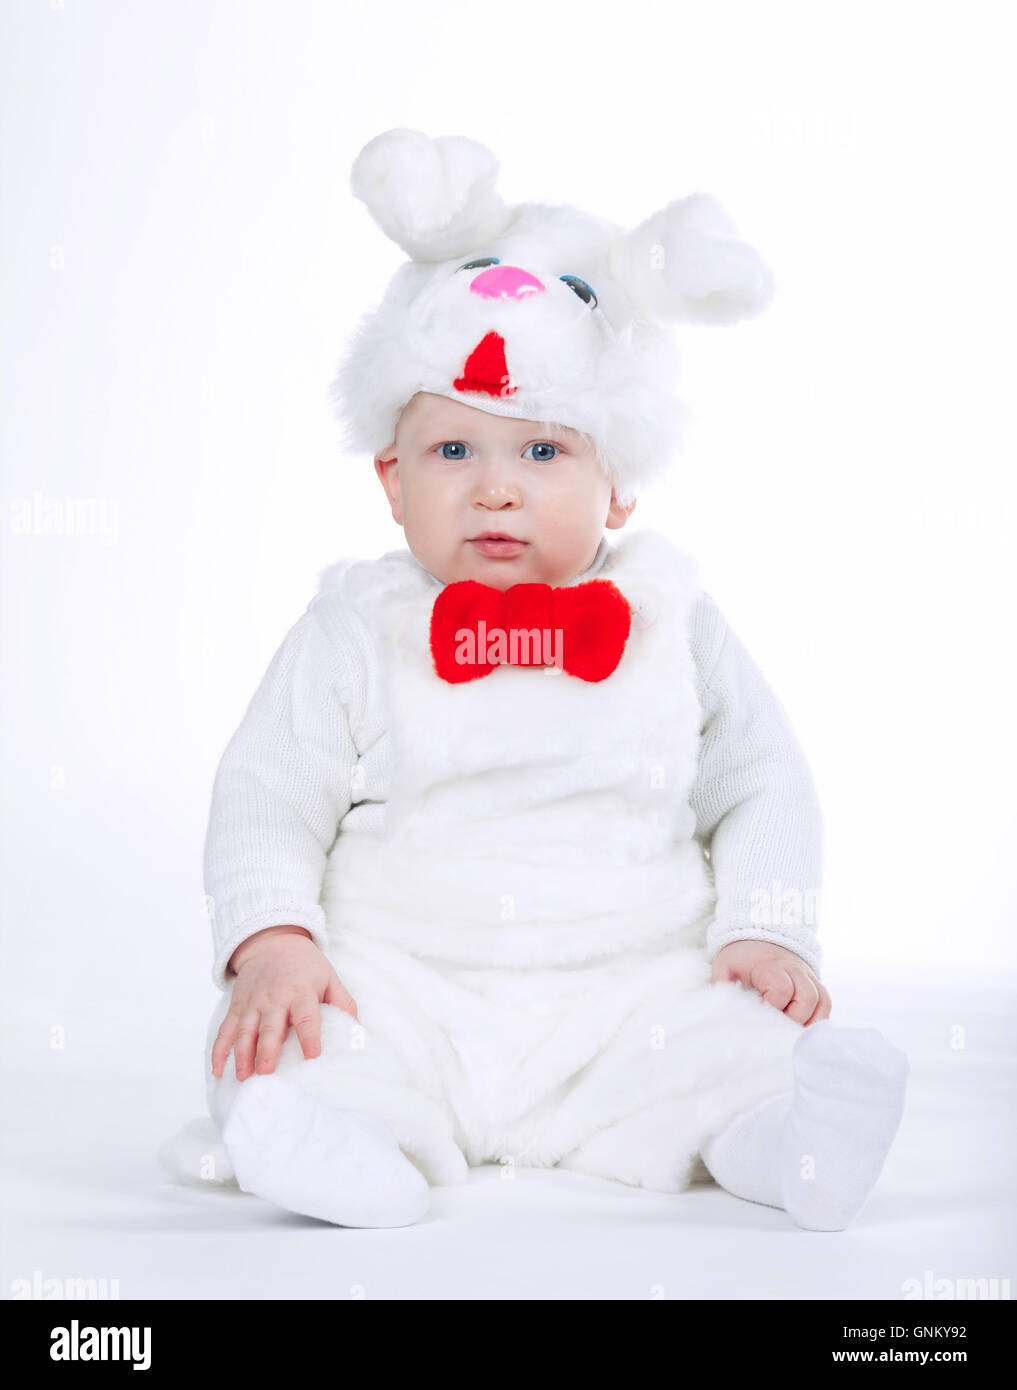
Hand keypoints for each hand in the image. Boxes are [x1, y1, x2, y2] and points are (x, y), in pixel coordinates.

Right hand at [211, 926, 358, 1080]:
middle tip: (267, 1072)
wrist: (272, 942)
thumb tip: (356, 1031)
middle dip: (267, 1050)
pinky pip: (225, 1030)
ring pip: (245, 1031)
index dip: (310, 1036)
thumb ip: (343, 1003)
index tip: (312, 1056)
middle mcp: (274, 998)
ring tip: (244, 1076)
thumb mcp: (329, 977)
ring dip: (242, 1054)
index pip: (306, 1016)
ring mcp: (252, 1003)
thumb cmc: (305, 965)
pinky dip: (219, 1050)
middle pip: (270, 1026)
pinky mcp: (236, 1007)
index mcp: (301, 992)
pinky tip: (219, 1070)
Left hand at [710, 939, 830, 1026]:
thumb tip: (719, 1007)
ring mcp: (808, 977)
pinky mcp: (815, 984)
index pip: (781, 990)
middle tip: (777, 1028)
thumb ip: (721, 984)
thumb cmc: (742, 958)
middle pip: (807, 996)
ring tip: (790, 1033)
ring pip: (821, 1001)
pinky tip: (803, 1030)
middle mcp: (794, 970)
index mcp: (771, 966)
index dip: (773, 1007)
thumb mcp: (725, 966)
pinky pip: (826, 1003)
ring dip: (809, 1021)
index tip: (759, 1016)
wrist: (759, 939)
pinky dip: (819, 1019)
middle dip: (794, 1018)